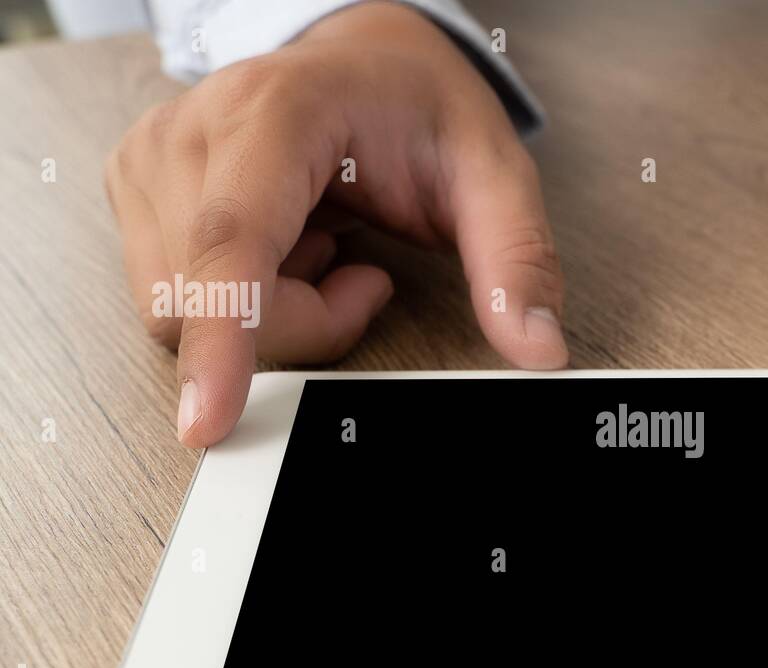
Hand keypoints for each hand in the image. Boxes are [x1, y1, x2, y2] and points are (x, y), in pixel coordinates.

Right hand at [105, 2, 566, 447]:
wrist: (366, 58)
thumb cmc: (417, 105)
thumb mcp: (493, 172)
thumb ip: (516, 260)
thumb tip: (537, 347)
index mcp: (274, 112)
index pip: (232, 241)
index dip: (223, 336)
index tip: (210, 419)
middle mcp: (190, 131)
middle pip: (208, 302)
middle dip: (300, 324)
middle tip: (363, 276)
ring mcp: (153, 162)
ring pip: (184, 313)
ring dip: (274, 315)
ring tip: (328, 252)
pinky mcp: (140, 193)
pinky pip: (177, 300)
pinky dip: (246, 303)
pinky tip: (292, 252)